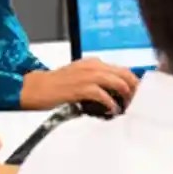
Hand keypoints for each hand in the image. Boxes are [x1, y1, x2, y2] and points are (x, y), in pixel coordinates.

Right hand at [20, 58, 138, 112]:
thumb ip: (98, 80)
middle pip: (124, 73)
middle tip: (138, 101)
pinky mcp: (80, 88)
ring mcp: (86, 76)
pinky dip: (110, 103)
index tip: (138, 93)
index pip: (122, 69)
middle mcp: (92, 66)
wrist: (34, 88)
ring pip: (117, 81)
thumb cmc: (56, 85)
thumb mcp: (80, 76)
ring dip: (126, 95)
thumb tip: (116, 93)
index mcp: (94, 63)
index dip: (133, 82)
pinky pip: (102, 94)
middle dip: (134, 87)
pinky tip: (112, 110)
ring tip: (128, 106)